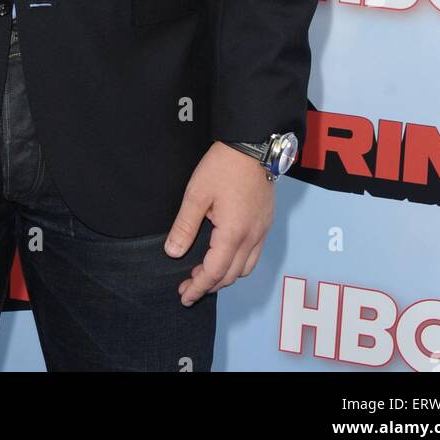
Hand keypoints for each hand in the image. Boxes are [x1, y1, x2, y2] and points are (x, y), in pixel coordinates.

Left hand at [163, 141, 274, 304]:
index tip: (184, 295)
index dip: (198, 287)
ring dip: (225, 276)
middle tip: (189, 287)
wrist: (253, 144)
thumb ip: (185, 226)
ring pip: (246, 268)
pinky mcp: (266, 222)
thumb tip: (173, 252)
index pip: (214, 272)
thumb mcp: (197, 194)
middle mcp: (252, 237)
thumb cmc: (224, 165)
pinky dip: (238, 263)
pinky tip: (225, 255)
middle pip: (231, 275)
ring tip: (204, 274)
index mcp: (233, 233)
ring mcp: (262, 230)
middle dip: (209, 286)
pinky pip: (254, 254)